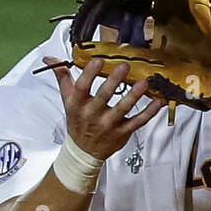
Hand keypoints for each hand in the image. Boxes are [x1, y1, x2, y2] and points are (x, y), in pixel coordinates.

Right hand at [42, 57, 164, 159]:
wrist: (83, 151)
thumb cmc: (77, 121)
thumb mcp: (67, 100)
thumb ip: (63, 77)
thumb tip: (51, 58)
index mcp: (78, 104)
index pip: (82, 87)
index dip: (90, 73)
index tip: (99, 60)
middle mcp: (92, 114)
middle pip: (104, 96)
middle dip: (114, 80)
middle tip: (124, 66)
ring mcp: (108, 125)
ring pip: (123, 109)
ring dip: (134, 95)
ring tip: (144, 82)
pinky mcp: (122, 132)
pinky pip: (138, 122)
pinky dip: (149, 112)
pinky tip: (158, 101)